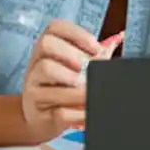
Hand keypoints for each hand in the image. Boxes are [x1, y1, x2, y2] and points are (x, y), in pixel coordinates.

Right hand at [20, 21, 122, 141]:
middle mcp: (35, 66)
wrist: (40, 121)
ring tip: (88, 91)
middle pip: (46, 44)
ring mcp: (32, 88)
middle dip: (70, 52)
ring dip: (73, 80)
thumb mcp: (73, 72)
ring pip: (47, 70)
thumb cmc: (61, 91)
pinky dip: (78, 113)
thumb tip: (117, 39)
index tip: (96, 48)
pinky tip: (88, 113)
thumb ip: (92, 57)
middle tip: (85, 67)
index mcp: (45, 51)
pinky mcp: (38, 114)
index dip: (76, 33)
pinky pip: (57, 110)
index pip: (54, 28)